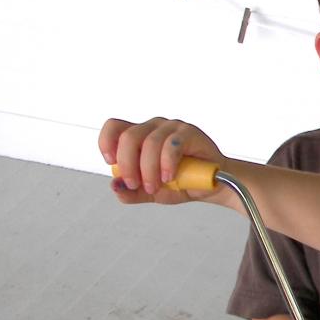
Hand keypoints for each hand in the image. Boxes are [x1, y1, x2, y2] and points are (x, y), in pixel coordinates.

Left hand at [98, 117, 226, 204]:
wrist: (212, 186)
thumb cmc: (182, 183)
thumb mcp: (151, 193)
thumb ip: (131, 192)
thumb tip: (115, 185)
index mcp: (140, 137)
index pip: (114, 126)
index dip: (106, 142)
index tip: (110, 162)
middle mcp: (153, 128)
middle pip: (128, 136)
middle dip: (127, 165)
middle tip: (136, 184)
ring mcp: (172, 128)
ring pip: (149, 142)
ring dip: (149, 169)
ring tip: (156, 185)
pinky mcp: (190, 133)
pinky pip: (172, 144)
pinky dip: (167, 164)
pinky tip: (171, 176)